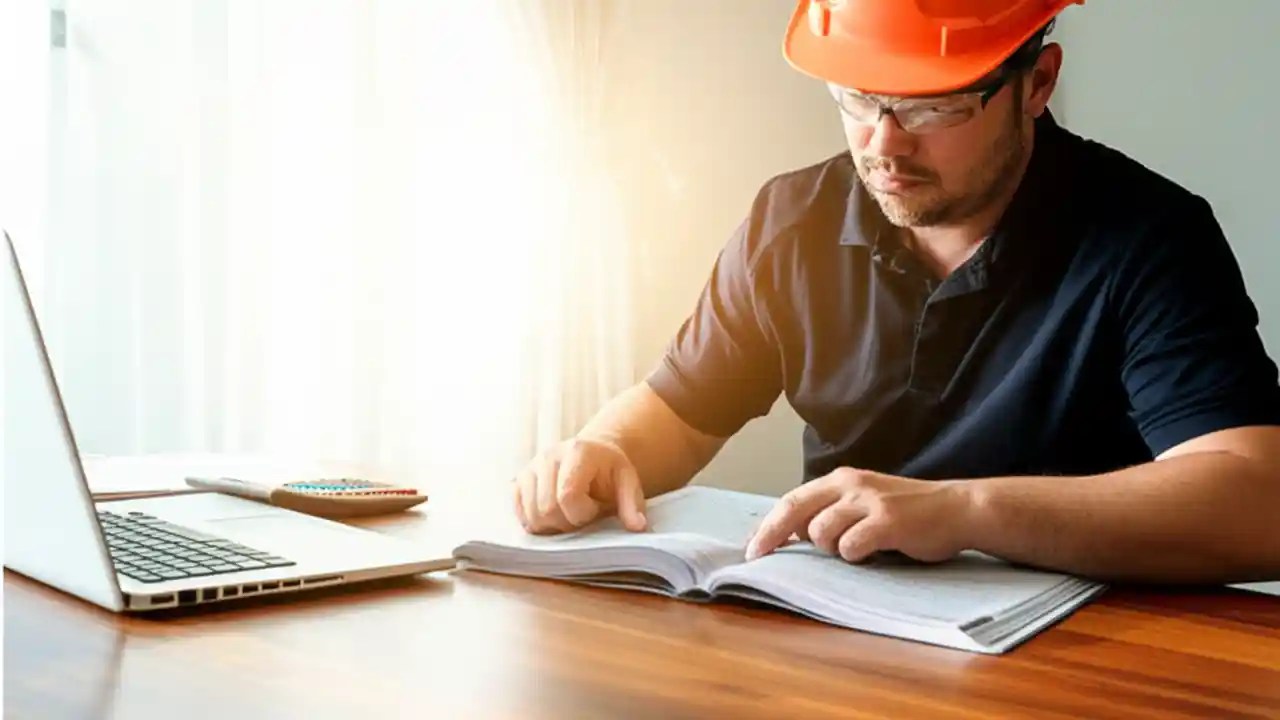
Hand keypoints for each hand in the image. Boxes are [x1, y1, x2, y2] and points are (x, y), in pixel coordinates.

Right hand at [513, 437, 647, 534]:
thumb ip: (632, 504)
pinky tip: (554, 516)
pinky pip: (519, 514)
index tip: (595, 510)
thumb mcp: (628, 483)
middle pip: (546, 509)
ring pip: (531, 515)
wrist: (592, 455)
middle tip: (582, 515)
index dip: (582, 514)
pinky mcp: (518, 480)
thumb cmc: (610, 472)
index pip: (567, 496)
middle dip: (567, 523)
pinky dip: (536, 523)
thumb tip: (637, 526)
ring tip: (568, 514)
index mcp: (577, 452)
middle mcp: (548, 456)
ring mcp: (530, 468)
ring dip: (552, 526)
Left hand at [745, 468, 973, 562]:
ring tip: (857, 548)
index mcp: (841, 480)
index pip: (792, 500)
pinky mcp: (887, 521)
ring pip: (822, 533)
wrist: (958, 508)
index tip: (751, 548)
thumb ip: (833, 511)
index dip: (767, 525)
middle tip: (759, 557)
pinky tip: (874, 552)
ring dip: (832, 549)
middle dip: (772, 536)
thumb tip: (794, 533)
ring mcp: (868, 501)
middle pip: (794, 510)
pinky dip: (855, 556)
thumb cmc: (909, 512)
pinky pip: (851, 546)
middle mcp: (850, 485)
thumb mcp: (864, 502)